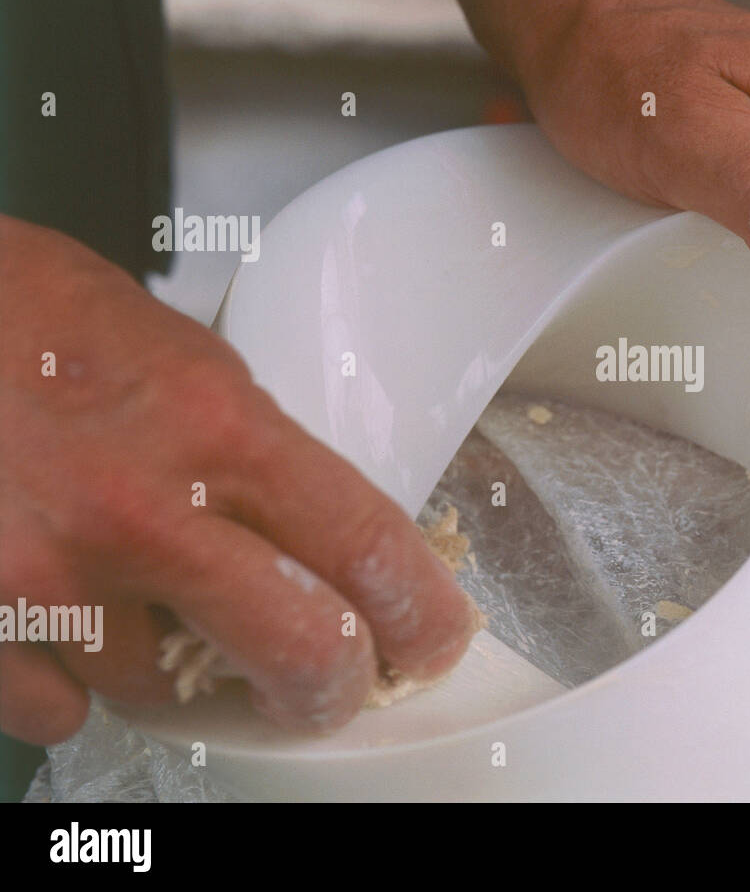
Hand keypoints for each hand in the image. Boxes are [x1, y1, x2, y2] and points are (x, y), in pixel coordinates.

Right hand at [0, 216, 476, 743]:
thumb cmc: (27, 316)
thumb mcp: (183, 359)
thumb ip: (253, 450)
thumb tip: (317, 530)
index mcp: (217, 426)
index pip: (366, 546)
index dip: (420, 614)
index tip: (431, 640)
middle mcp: (141, 509)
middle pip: (301, 651)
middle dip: (331, 688)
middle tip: (330, 686)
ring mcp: (50, 576)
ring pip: (164, 693)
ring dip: (175, 667)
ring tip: (147, 602)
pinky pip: (59, 710)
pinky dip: (74, 683)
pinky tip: (70, 621)